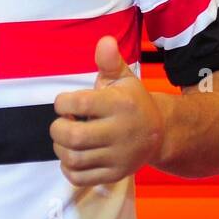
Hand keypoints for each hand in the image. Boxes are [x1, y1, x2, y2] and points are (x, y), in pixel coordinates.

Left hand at [50, 35, 163, 186]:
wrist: (160, 133)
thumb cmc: (132, 102)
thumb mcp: (124, 78)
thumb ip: (110, 61)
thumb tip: (104, 40)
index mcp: (119, 104)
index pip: (79, 104)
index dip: (62, 103)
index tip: (64, 103)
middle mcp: (120, 132)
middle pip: (73, 137)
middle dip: (57, 128)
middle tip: (62, 122)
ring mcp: (118, 156)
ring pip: (74, 159)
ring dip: (61, 148)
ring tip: (66, 139)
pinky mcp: (114, 174)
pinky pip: (80, 178)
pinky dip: (68, 168)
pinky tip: (72, 156)